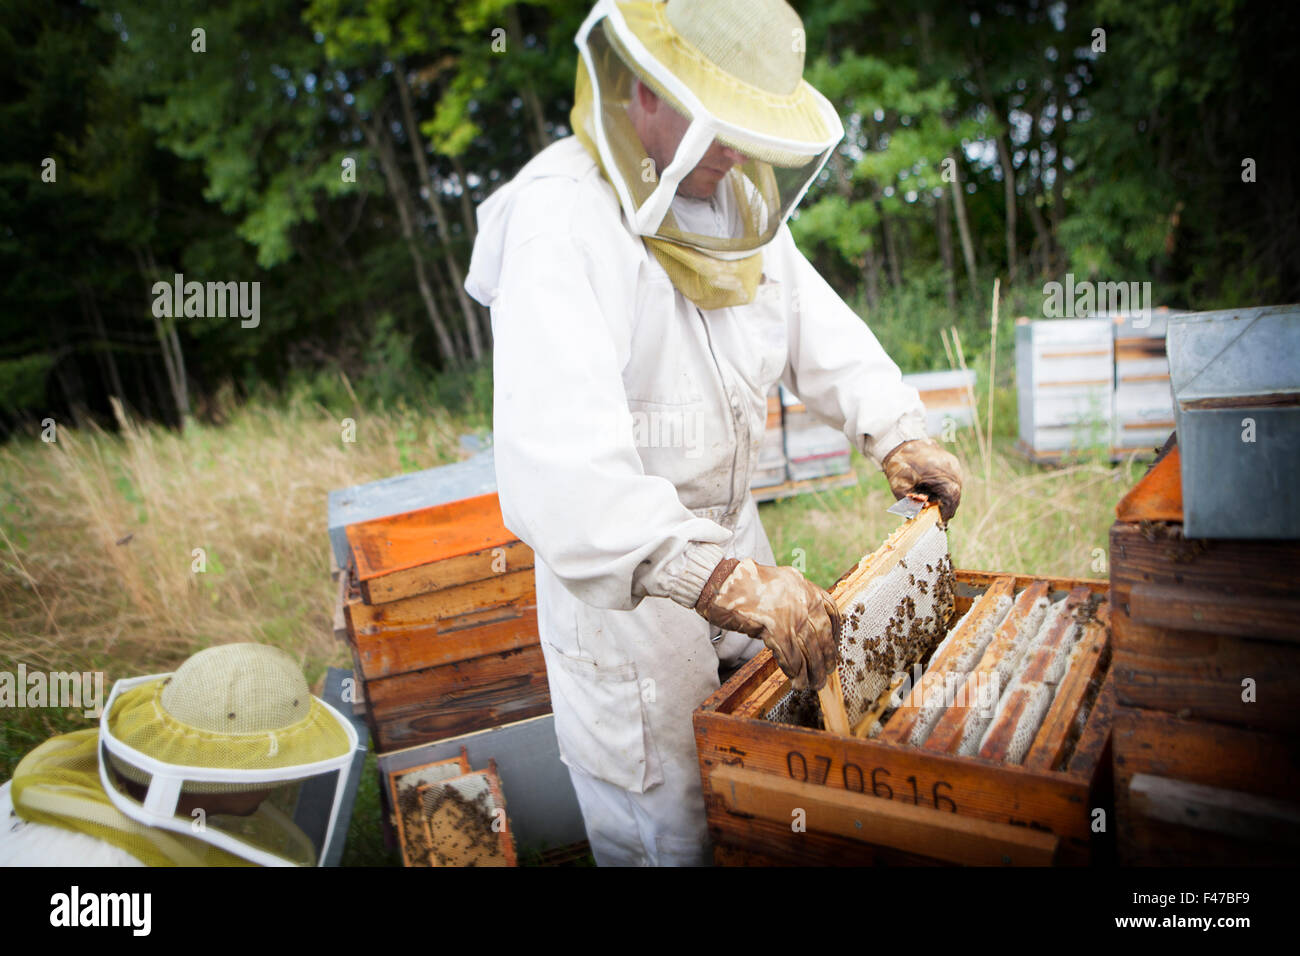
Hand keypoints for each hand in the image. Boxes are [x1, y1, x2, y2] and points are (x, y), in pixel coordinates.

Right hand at [694, 558, 839, 690]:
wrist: (725, 583)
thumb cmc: (746, 584)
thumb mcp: (780, 583)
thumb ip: (795, 600)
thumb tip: (802, 625)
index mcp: (807, 588)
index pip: (832, 614)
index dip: (835, 634)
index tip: (834, 647)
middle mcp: (804, 602)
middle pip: (823, 636)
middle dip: (826, 657)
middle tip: (826, 672)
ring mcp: (792, 617)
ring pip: (810, 650)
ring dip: (812, 670)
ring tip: (813, 683)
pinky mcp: (777, 631)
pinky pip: (791, 657)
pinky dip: (795, 671)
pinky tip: (795, 680)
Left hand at [881, 438, 963, 521]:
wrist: (899, 441)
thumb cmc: (900, 464)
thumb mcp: (900, 488)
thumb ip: (909, 506)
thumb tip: (917, 518)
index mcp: (943, 476)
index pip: (952, 500)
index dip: (946, 513)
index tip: (941, 523)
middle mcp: (952, 470)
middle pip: (955, 495)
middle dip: (945, 506)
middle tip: (936, 516)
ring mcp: (953, 464)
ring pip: (954, 487)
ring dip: (945, 496)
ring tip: (932, 503)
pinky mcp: (950, 461)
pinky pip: (952, 478)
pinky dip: (944, 487)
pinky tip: (932, 489)